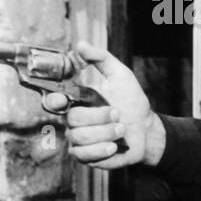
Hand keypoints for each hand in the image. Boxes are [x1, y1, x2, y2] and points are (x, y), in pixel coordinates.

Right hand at [41, 41, 155, 168]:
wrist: (147, 130)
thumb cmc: (132, 103)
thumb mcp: (121, 76)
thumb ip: (101, 59)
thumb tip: (81, 44)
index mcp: (77, 101)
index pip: (54, 101)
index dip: (54, 101)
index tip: (62, 100)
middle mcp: (74, 121)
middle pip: (73, 119)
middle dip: (100, 116)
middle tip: (117, 114)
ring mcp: (79, 140)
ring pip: (80, 137)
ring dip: (106, 132)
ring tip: (121, 129)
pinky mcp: (87, 156)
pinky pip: (83, 155)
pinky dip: (102, 150)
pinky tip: (115, 146)